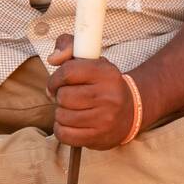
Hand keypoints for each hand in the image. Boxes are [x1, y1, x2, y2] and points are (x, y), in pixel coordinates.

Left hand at [46, 34, 133, 148]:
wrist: (130, 112)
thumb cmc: (102, 84)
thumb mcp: (91, 60)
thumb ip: (68, 46)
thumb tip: (53, 58)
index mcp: (106, 73)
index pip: (68, 72)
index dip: (54, 79)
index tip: (55, 84)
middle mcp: (109, 96)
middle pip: (63, 96)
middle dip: (60, 97)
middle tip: (68, 98)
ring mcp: (105, 119)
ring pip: (62, 116)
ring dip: (61, 113)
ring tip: (72, 110)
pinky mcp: (98, 137)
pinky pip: (64, 135)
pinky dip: (61, 129)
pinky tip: (70, 124)